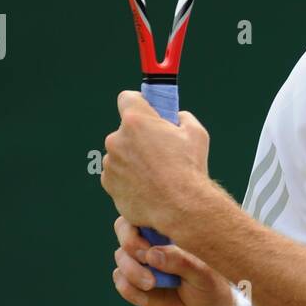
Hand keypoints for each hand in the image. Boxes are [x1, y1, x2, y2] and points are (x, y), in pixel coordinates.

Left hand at [101, 91, 210, 233]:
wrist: (181, 207)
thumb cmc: (190, 168)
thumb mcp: (196, 134)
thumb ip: (183, 119)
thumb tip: (178, 118)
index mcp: (136, 120)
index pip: (127, 98)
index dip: (138, 103)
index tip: (145, 110)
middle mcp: (117, 139)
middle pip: (125, 131)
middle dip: (138, 138)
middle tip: (159, 151)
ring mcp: (111, 163)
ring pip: (120, 155)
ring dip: (132, 160)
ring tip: (155, 174)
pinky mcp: (108, 183)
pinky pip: (116, 176)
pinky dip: (128, 179)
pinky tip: (147, 187)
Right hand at [112, 216, 239, 305]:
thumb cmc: (210, 286)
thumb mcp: (203, 273)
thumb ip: (180, 261)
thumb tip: (151, 254)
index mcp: (171, 230)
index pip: (146, 212)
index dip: (139, 224)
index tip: (149, 245)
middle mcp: (153, 241)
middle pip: (123, 229)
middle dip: (131, 246)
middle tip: (147, 261)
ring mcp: (142, 262)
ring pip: (120, 256)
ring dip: (132, 271)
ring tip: (151, 284)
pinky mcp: (135, 283)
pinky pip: (120, 280)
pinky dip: (129, 289)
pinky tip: (146, 297)